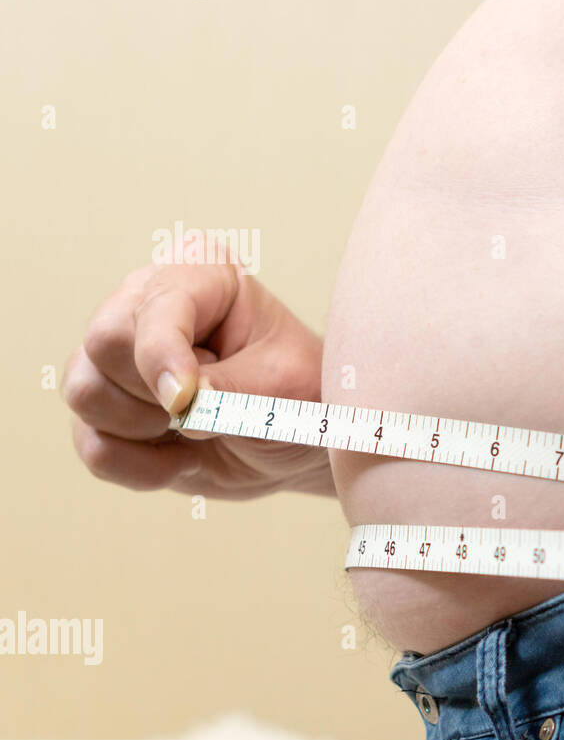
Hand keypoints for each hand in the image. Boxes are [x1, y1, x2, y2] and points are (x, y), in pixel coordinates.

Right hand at [65, 260, 331, 498]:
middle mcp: (145, 301)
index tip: (184, 400)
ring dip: (148, 430)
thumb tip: (181, 404)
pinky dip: (141, 467)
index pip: (153, 309)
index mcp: (199, 273)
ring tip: (202, 430)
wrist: (298, 442)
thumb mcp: (287, 386)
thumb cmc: (301, 394)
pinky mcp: (104, 407)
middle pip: (104, 343)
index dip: (162, 358)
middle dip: (157, 393)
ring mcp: (116, 354)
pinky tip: (184, 459)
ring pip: (86, 392)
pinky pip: (92, 445)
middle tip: (212, 409)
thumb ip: (233, 389)